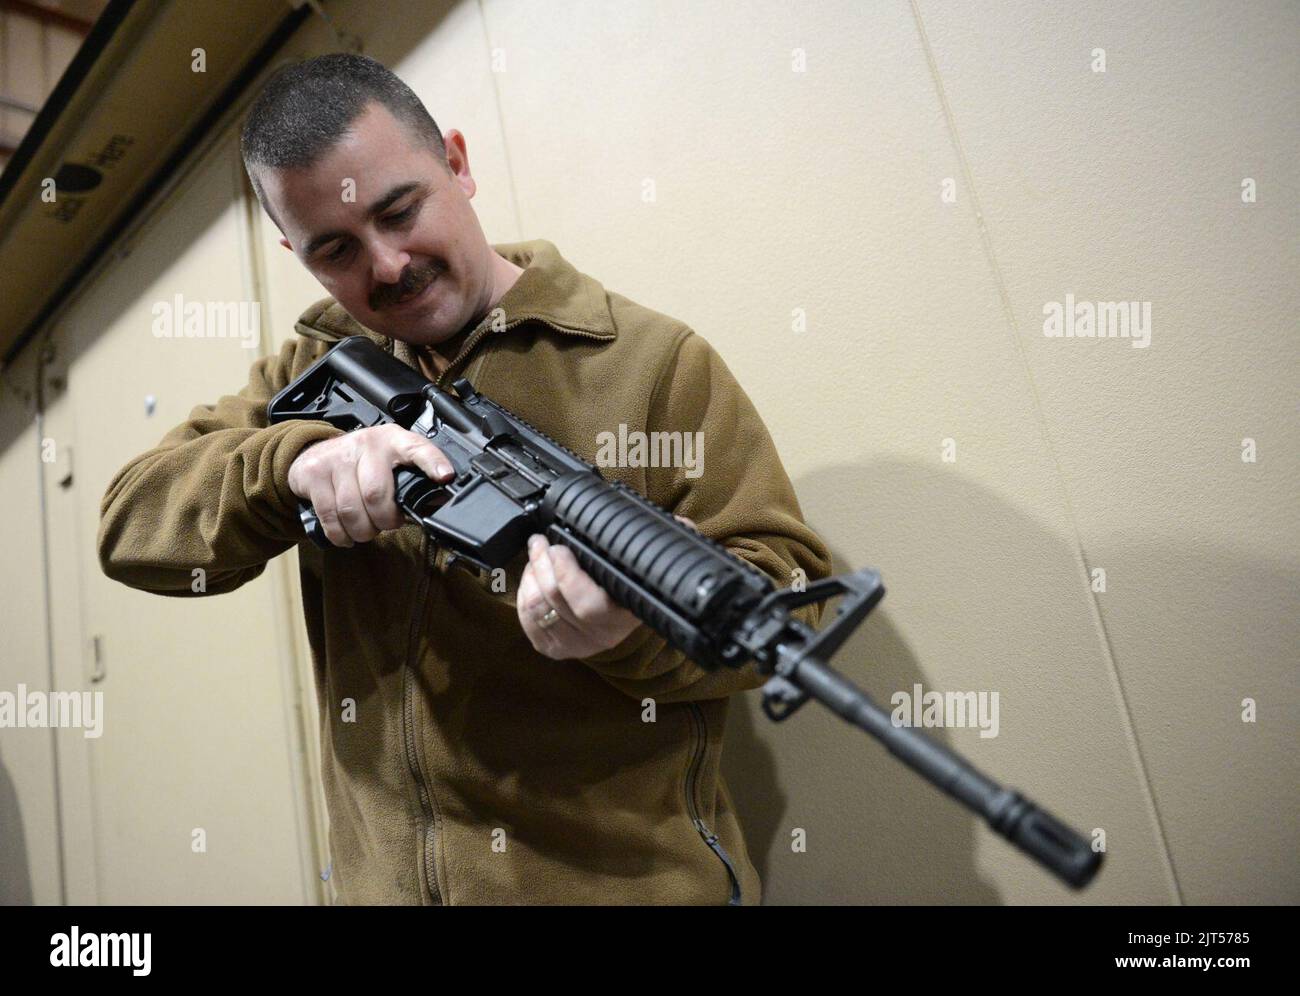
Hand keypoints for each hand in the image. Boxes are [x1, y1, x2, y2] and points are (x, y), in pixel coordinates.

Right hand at [287, 424, 454, 545]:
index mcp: (393, 441)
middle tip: (386, 523)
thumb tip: (434, 505)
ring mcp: (337, 457)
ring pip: (351, 509)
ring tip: (366, 529)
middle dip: (384, 520)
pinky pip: (329, 516)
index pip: (416, 448)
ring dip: (362, 530)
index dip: (432, 462)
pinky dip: (340, 534)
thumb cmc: (363, 463)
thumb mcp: (390, 461)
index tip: (445, 476)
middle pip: (376, 494)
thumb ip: (411, 478)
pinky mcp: (313, 473)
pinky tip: (346, 533)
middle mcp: (366, 444)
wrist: (315, 452)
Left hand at [518, 515, 697, 659]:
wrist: (622, 619)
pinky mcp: (552, 648)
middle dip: (542, 564)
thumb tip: (681, 524)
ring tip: (537, 553)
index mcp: (623, 618)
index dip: (567, 575)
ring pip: (536, 608)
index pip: (588, 605)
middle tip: (542, 542)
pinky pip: (527, 621)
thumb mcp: (648, 567)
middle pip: (555, 600)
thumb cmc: (634, 586)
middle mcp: (598, 637)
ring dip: (531, 575)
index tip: (561, 546)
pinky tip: (532, 577)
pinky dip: (523, 593)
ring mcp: (573, 646)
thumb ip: (661, 544)